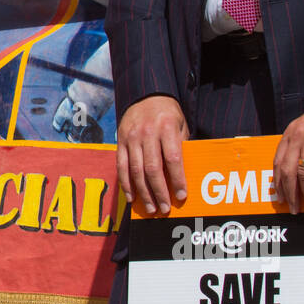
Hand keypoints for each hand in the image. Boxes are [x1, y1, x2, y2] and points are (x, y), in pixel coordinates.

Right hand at [116, 95, 188, 215]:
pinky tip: (132, 197)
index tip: (182, 196)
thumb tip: (183, 176)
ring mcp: (131, 137)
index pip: (172, 158)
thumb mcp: (181, 125)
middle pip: (153, 168)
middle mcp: (147, 133)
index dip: (177, 179)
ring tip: (151, 208)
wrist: (145, 95)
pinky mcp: (120, 141)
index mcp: (167, 127)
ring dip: (143, 192)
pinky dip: (126, 184)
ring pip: (136, 170)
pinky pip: (121, 166)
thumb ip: (181, 147)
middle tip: (165, 208)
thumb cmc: (168, 114)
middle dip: (159, 191)